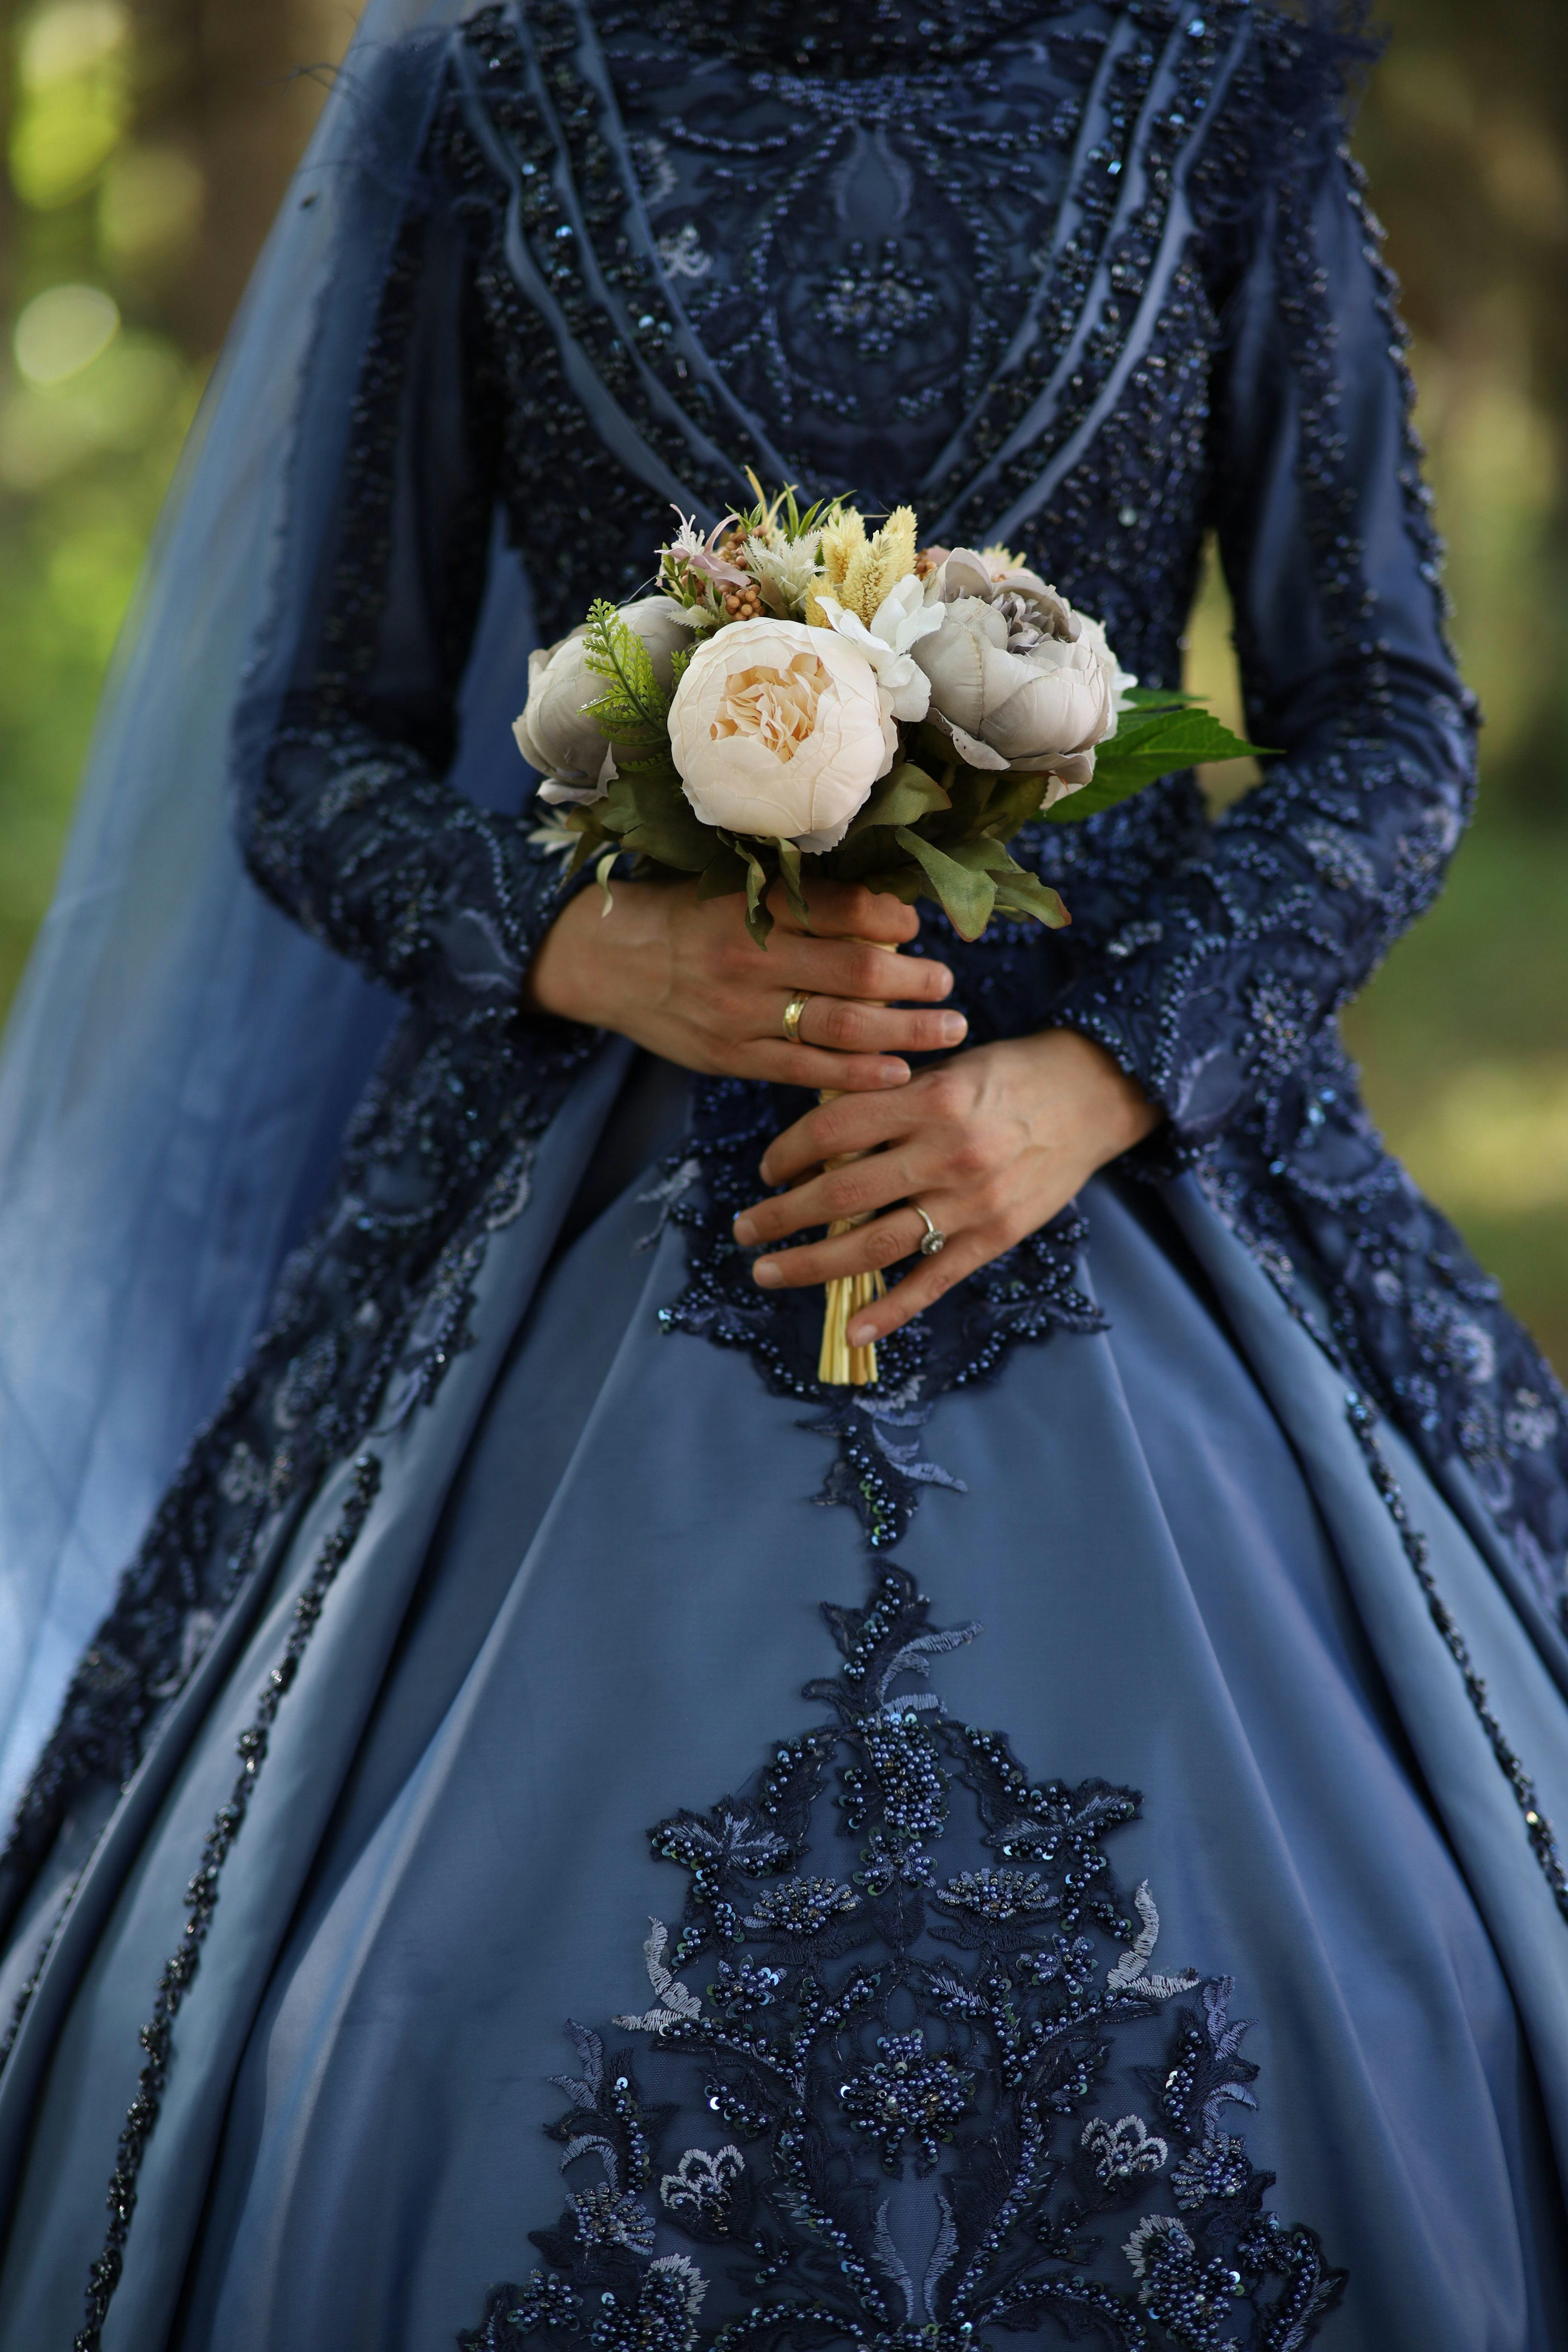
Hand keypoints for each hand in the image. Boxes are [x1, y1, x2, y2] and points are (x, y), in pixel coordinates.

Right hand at [525, 876, 965, 1089]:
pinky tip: (898, 1073)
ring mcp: (742, 1013)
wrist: (604, 960)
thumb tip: (884, 910)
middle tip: (947, 983)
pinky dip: (858, 1074)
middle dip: (916, 980)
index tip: (917, 927)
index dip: (895, 919)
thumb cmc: (680, 917)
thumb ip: (798, 898)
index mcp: (755, 905)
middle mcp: (752, 958)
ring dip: (906, 1030)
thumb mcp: (732, 887)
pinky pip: (807, 1072)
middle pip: (858, 970)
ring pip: (843, 1025)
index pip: (847, 909)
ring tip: (947, 1028)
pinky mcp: (732, 1057)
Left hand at [730, 1029, 1160, 1345]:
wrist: (1095, 1095)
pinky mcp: (995, 1237)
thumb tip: (823, 1137)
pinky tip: (852, 1330)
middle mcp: (948, 1153)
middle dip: (781, 1217)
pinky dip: (889, 1311)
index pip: (833, 1131)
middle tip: (744, 1230)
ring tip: (768, 1272)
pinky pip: (932, 1282)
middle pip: (841, 1193)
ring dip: (811, 1264)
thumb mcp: (948, 1067)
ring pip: (874, 1244)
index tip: (766, 1171)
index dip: (787, 1154)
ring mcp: (972, 1202)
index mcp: (930, 1100)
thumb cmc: (1013, 1074)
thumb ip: (891, 1100)